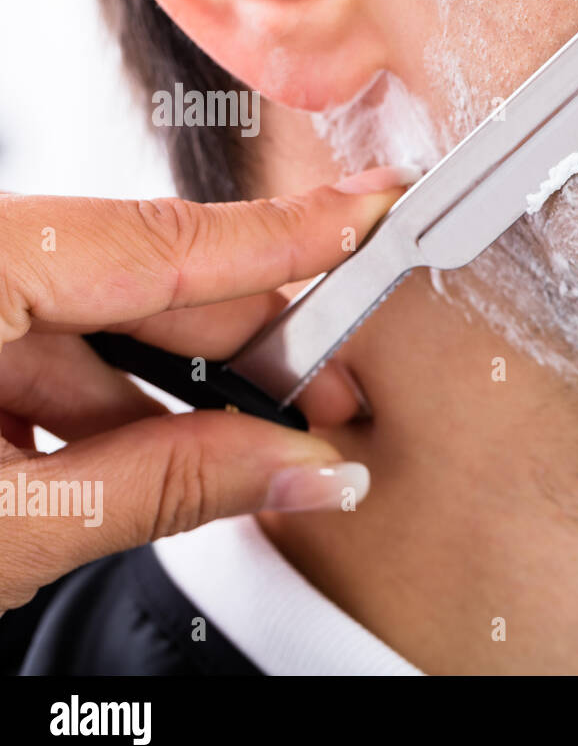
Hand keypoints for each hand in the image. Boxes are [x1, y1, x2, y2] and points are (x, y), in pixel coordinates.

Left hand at [0, 165, 417, 612]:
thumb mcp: (6, 531)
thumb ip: (164, 485)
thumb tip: (301, 469)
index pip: (161, 241)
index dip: (288, 235)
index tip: (372, 214)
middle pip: (135, 275)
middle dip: (242, 345)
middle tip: (326, 400)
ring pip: (88, 314)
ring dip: (164, 389)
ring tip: (232, 455)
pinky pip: (35, 335)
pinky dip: (94, 395)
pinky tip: (132, 455)